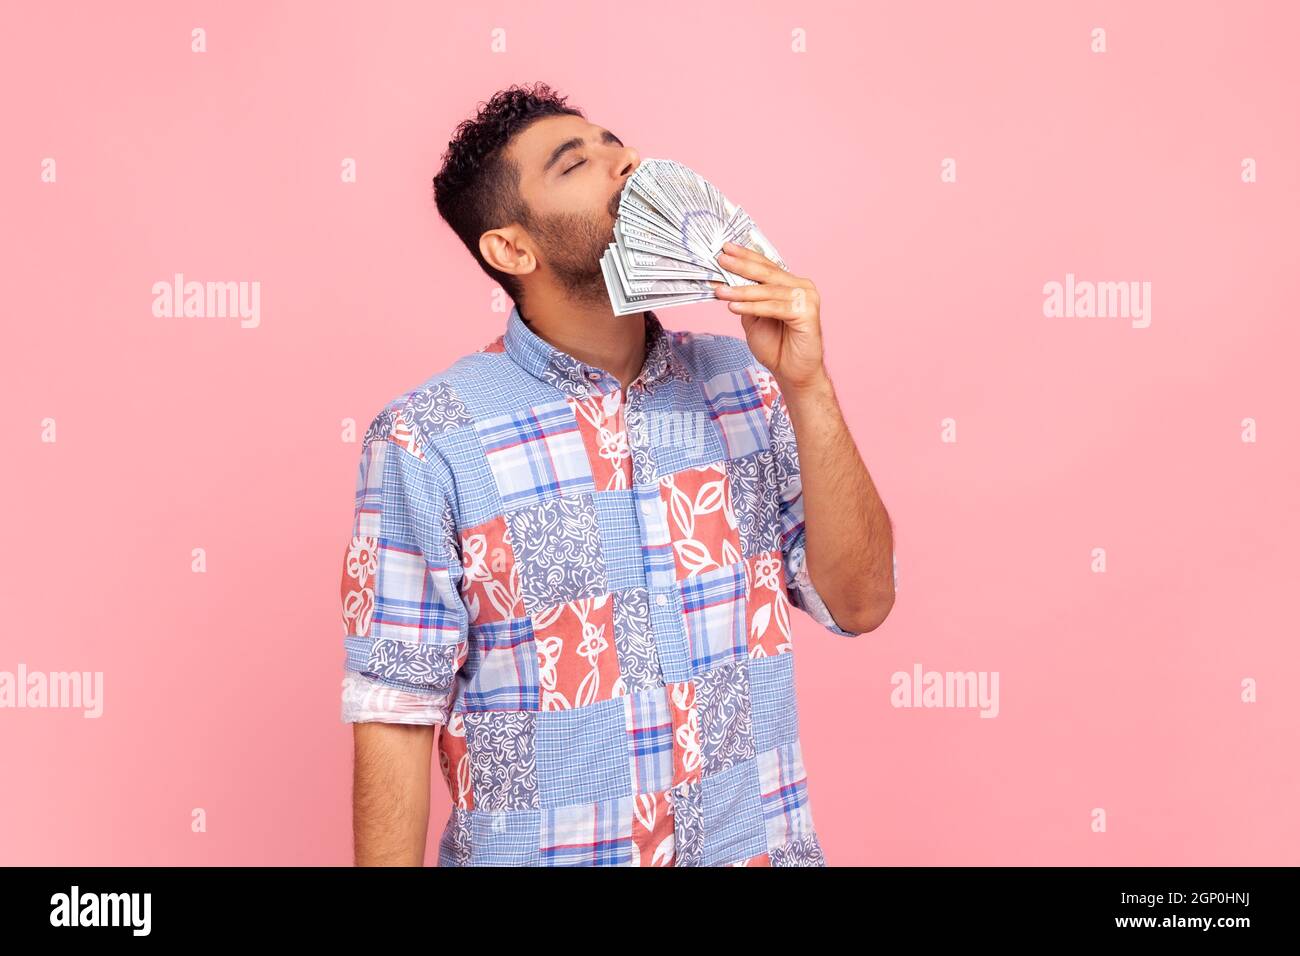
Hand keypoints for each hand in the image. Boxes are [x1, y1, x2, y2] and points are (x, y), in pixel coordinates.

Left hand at [711, 241, 827, 391]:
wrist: (793, 372)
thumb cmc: (776, 346)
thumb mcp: (753, 318)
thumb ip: (745, 299)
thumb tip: (723, 280)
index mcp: (790, 284)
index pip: (766, 266)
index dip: (745, 256)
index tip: (725, 248)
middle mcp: (801, 286)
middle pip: (767, 273)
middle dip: (741, 265)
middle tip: (721, 258)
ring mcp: (807, 298)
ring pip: (768, 291)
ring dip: (741, 291)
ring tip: (719, 291)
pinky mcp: (808, 313)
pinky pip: (774, 307)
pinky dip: (753, 307)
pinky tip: (733, 307)